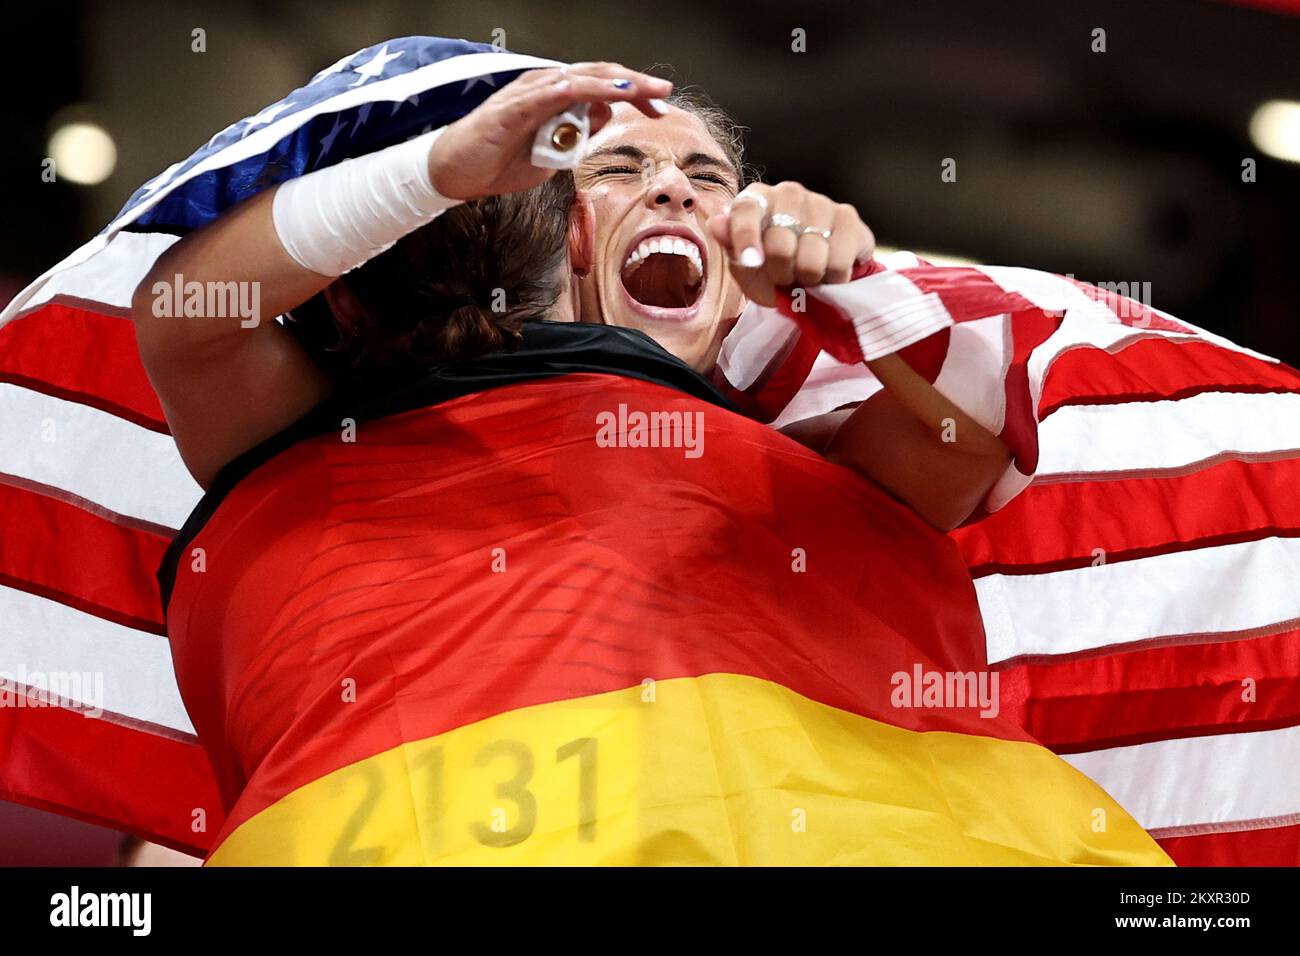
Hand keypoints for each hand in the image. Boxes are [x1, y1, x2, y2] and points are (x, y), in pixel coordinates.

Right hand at [427, 62, 671, 200]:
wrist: (456, 173)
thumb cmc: (499, 161)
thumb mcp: (553, 152)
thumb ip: (579, 133)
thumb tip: (606, 116)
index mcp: (555, 96)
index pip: (602, 85)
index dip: (634, 92)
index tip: (661, 107)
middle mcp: (545, 86)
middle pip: (599, 74)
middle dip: (635, 83)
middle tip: (665, 93)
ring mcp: (530, 93)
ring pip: (583, 78)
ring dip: (618, 83)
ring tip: (646, 90)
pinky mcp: (517, 106)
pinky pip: (557, 92)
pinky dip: (586, 91)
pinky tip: (608, 95)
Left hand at [706, 182, 874, 306]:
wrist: (811, 277)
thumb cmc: (770, 269)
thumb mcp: (745, 267)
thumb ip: (730, 246)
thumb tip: (717, 223)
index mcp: (756, 199)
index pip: (746, 210)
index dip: (746, 236)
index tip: (751, 262)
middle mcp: (788, 192)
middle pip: (780, 243)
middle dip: (780, 273)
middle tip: (783, 278)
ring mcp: (820, 202)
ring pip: (812, 257)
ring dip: (807, 279)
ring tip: (805, 276)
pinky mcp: (848, 217)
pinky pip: (839, 261)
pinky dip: (831, 279)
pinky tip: (828, 273)